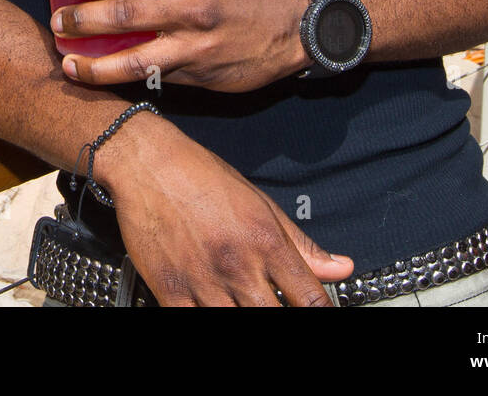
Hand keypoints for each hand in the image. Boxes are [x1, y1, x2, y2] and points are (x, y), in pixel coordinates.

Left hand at [50, 0, 306, 90]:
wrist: (293, 30)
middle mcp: (193, 9)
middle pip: (128, 15)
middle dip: (85, 19)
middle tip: (59, 20)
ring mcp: (194, 47)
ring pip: (136, 59)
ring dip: (95, 62)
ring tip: (68, 61)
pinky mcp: (197, 75)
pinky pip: (153, 78)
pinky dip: (121, 78)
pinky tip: (96, 76)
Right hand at [100, 112, 352, 305]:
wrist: (146, 163)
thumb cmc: (200, 176)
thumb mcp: (259, 202)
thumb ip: (301, 242)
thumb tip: (341, 268)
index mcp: (265, 240)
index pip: (310, 300)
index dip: (319, 312)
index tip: (316, 312)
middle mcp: (238, 264)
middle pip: (274, 318)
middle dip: (277, 315)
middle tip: (268, 303)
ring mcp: (204, 282)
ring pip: (237, 325)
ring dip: (242, 315)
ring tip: (239, 299)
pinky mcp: (171, 291)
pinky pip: (195, 324)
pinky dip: (207, 318)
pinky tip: (211, 304)